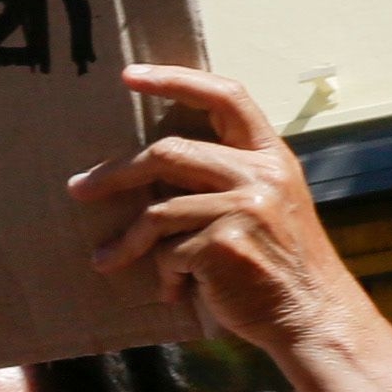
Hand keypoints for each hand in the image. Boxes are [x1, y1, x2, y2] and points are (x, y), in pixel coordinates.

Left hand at [69, 64, 358, 354]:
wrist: (312, 316)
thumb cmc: (278, 263)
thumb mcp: (266, 205)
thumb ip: (225, 177)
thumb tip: (150, 164)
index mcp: (271, 156)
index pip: (225, 96)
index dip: (176, 79)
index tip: (130, 76)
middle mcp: (262, 174)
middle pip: (169, 152)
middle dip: (115, 172)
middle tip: (79, 189)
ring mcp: (245, 207)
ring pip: (159, 211)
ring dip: (127, 241)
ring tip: (106, 259)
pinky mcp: (226, 244)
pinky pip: (168, 252)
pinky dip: (164, 274)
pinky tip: (175, 291)